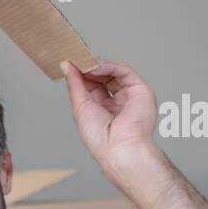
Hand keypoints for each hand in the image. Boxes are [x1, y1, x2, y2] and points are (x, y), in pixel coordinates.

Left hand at [60, 58, 160, 186]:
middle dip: (89, 69)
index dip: (81, 75)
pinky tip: (97, 67)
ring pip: (115, 72)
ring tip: (85, 64)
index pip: (92, 86)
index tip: (70, 65)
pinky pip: (125, 71)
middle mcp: (117, 102)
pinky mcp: (140, 90)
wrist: (119, 147)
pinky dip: (110, 66)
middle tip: (77, 61)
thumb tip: (66, 66)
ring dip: (98, 66)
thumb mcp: (80, 107)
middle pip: (103, 78)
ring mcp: (130, 96)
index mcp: (103, 110)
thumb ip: (75, 85)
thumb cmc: (100, 138)